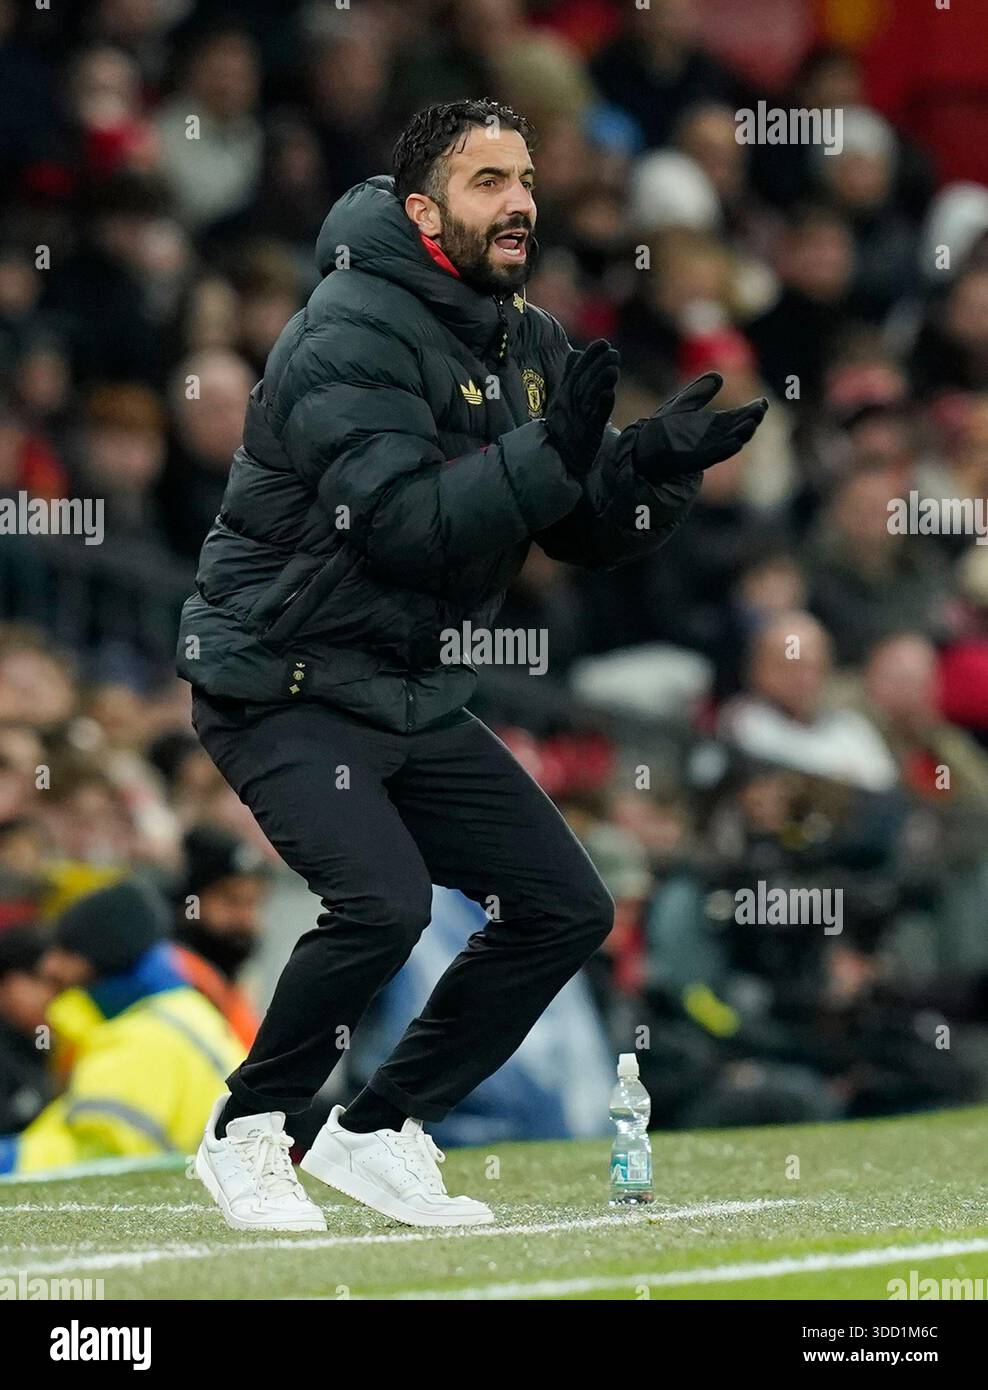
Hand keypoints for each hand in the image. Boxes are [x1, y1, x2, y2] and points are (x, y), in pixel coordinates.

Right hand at [545, 339, 620, 476]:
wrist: (558, 456)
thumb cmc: (563, 426)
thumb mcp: (564, 398)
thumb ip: (570, 375)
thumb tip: (576, 352)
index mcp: (565, 393)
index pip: (577, 370)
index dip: (590, 356)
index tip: (603, 343)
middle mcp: (571, 404)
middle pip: (584, 381)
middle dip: (598, 365)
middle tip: (613, 353)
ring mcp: (580, 418)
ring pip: (590, 397)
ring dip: (601, 382)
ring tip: (613, 369)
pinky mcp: (589, 433)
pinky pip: (596, 418)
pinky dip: (602, 406)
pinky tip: (609, 394)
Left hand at [632, 372, 767, 484]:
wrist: (643, 447)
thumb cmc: (663, 428)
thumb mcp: (683, 404)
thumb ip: (699, 392)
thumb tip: (719, 376)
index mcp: (715, 425)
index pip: (739, 417)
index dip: (752, 410)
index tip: (762, 402)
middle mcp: (715, 438)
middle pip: (739, 429)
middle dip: (751, 420)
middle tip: (760, 410)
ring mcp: (706, 450)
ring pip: (730, 443)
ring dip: (742, 435)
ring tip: (751, 424)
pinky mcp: (695, 460)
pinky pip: (713, 456)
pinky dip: (725, 449)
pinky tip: (736, 443)